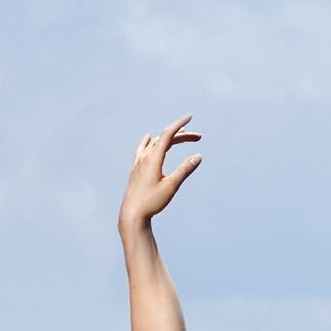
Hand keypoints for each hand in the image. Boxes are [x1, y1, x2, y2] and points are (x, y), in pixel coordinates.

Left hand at [119, 117, 201, 231]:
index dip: (179, 125)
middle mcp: (145, 157)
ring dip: (168, 138)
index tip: (190, 117)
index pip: (168, 135)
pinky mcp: (136, 168)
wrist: (132, 214)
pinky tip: (148, 139)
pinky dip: (149, 141)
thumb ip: (185, 170)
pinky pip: (143, 148)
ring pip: (154, 143)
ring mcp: (139, 162)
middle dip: (181, 135)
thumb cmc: (152, 201)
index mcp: (153, 158)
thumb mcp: (171, 186)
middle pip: (164, 139)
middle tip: (198, 137)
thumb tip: (198, 156)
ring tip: (179, 135)